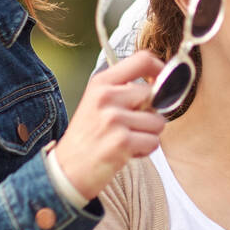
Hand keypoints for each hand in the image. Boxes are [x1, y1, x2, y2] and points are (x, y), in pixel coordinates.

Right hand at [54, 50, 167, 199]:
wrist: (66, 170)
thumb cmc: (87, 137)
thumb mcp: (97, 103)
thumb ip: (124, 91)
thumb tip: (162, 85)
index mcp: (101, 83)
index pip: (142, 60)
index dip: (159, 68)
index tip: (162, 80)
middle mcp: (106, 97)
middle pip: (155, 95)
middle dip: (152, 114)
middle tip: (132, 126)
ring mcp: (114, 119)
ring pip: (158, 122)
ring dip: (148, 135)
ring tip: (126, 140)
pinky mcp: (122, 141)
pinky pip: (154, 142)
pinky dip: (144, 150)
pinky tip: (125, 152)